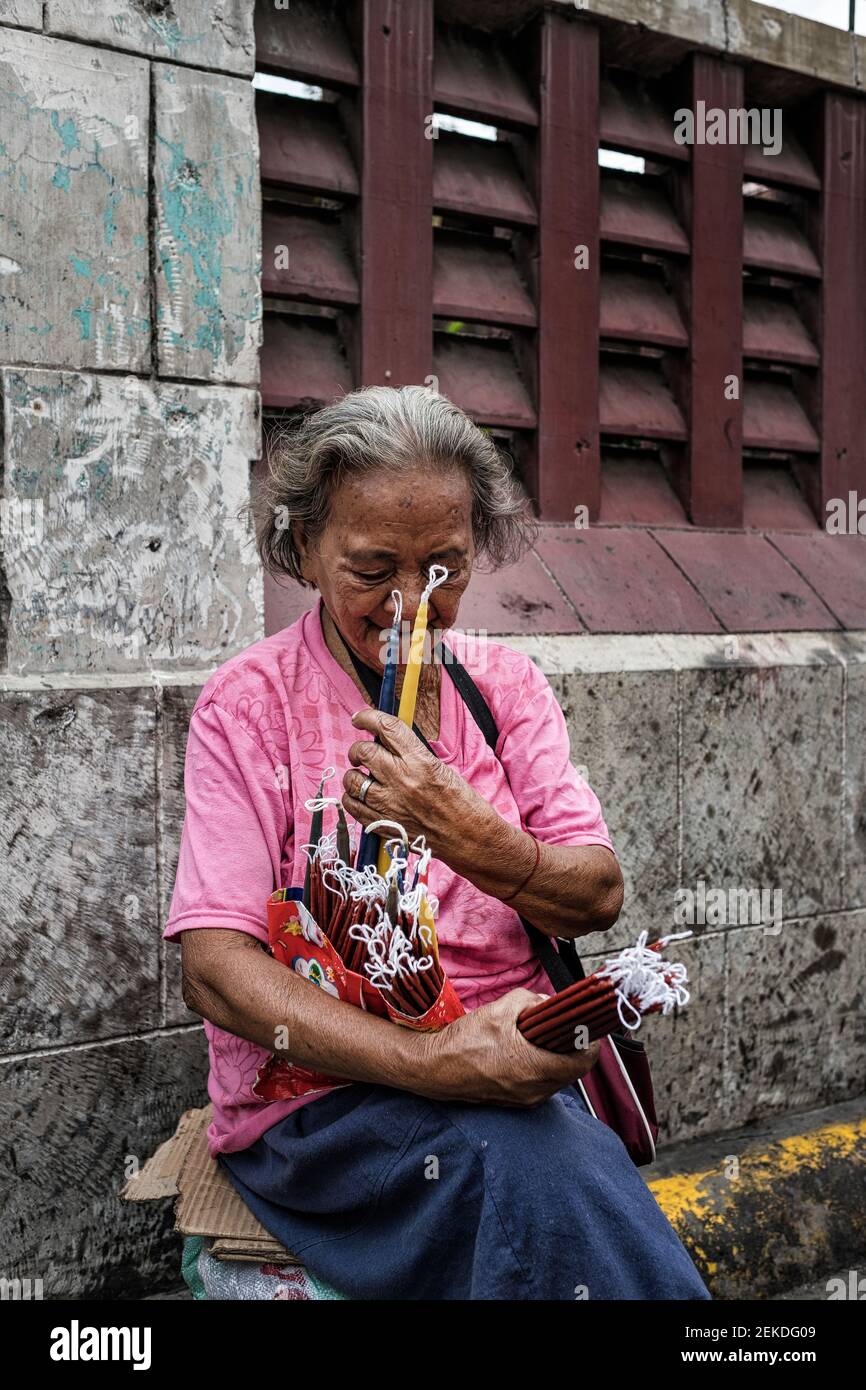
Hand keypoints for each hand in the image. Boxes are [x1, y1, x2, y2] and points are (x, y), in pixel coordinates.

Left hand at [342, 707, 488, 855]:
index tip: (360, 718)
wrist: (470, 839)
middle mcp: (402, 780)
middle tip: (362, 752)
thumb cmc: (463, 803)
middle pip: (364, 751)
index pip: (386, 728)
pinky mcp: (384, 825)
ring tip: (361, 777)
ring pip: (353, 780)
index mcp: (421, 762)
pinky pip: (353, 806)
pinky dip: (351, 798)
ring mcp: (390, 804)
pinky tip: (360, 797)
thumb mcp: (441, 768)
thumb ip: (412, 755)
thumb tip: (387, 742)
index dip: (368, 717)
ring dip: (354, 775)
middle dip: (358, 749)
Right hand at [412, 989, 601, 1106]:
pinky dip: (544, 1068)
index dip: (591, 1042)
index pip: (583, 1061)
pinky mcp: (515, 1102)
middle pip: (573, 1070)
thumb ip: (530, 1000)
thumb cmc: (464, 1042)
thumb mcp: (499, 1010)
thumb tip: (547, 1003)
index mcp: (535, 1068)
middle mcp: (535, 1090)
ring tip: (547, 1036)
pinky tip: (530, 1051)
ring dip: (559, 1059)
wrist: (434, 1069)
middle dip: (574, 1048)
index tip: (588, 1026)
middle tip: (568, 1027)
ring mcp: (525, 1100)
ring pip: (558, 1079)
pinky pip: (542, 1085)